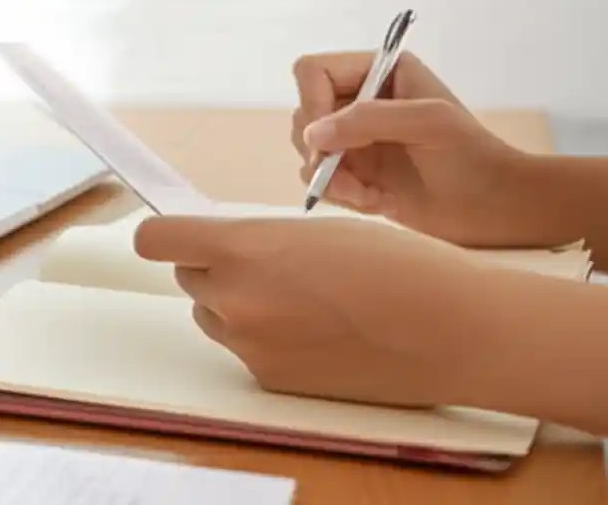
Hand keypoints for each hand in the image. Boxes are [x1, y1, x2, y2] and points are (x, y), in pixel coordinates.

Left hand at [133, 214, 501, 407]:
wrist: (451, 330)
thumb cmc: (396, 266)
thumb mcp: (315, 229)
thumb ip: (255, 239)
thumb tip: (216, 246)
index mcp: (244, 248)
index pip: (156, 242)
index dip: (164, 236)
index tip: (175, 236)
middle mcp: (235, 298)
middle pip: (188, 275)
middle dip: (215, 266)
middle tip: (270, 263)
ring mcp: (250, 344)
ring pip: (212, 314)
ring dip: (236, 304)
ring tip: (300, 298)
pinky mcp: (270, 379)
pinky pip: (244, 350)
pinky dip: (266, 338)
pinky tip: (316, 331)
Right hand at [292, 51, 536, 246]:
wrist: (492, 207)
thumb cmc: (472, 156)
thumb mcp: (428, 122)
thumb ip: (369, 120)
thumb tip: (312, 136)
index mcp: (379, 71)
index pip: (313, 72)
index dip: (311, 102)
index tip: (324, 139)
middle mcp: (360, 100)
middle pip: (304, 114)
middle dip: (322, 151)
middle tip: (352, 178)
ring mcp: (353, 139)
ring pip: (307, 151)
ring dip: (332, 179)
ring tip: (371, 195)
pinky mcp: (353, 173)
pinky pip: (319, 181)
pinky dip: (341, 196)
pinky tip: (379, 202)